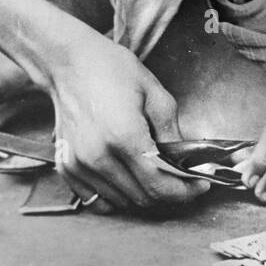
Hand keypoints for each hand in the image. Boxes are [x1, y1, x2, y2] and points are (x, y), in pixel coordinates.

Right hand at [46, 32, 208, 216]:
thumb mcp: (154, 92)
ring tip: (151, 171)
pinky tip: (126, 177)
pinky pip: (96, 201)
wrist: (69, 63)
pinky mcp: (66, 167)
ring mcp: (79, 164)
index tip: (199, 185)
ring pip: (121, 202)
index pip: (159, 184)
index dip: (185, 190)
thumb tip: (184, 161)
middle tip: (180, 176)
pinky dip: (116, 196)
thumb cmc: (112, 71)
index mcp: (124, 136)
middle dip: (168, 191)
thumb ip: (171, 132)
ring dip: (142, 193)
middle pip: (142, 197)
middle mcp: (98, 156)